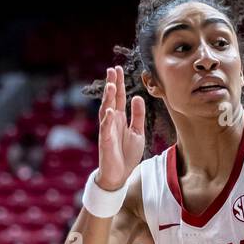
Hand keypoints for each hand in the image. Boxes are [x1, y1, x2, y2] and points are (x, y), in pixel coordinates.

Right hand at [96, 65, 146, 190]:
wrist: (119, 174)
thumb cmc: (126, 153)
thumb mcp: (137, 132)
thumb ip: (137, 116)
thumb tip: (137, 97)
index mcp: (120, 118)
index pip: (119, 97)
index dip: (119, 83)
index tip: (118, 69)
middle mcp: (112, 121)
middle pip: (111, 100)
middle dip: (111, 84)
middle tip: (112, 69)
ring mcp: (107, 131)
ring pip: (106, 111)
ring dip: (108, 99)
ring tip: (110, 85)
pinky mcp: (105, 142)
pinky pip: (106, 129)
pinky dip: (107, 120)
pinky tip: (110, 111)